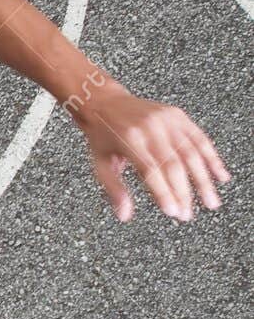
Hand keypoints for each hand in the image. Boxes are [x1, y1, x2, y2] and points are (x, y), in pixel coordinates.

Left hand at [75, 88, 231, 221]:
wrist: (106, 102)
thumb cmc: (102, 136)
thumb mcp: (99, 163)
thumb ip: (113, 189)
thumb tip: (125, 216)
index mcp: (128, 138)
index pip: (151, 170)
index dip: (164, 193)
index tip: (173, 212)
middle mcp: (150, 127)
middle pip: (173, 164)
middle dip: (184, 193)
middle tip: (187, 215)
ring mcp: (166, 119)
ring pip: (191, 153)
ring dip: (203, 180)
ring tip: (210, 202)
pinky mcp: (178, 115)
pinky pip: (199, 138)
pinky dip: (212, 158)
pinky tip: (220, 176)